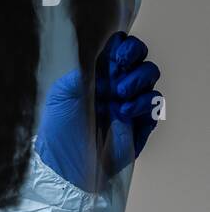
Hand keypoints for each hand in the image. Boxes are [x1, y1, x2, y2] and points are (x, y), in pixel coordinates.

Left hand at [35, 32, 161, 190]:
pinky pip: (153, 103)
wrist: (67, 165)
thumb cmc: (59, 130)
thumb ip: (81, 74)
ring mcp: (131, 102)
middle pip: (140, 58)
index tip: (117, 54)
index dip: (124, 46)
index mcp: (97, 75)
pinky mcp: (142, 121)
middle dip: (135, 58)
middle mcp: (116, 84)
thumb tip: (104, 64)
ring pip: (150, 77)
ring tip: (118, 96)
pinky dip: (141, 103)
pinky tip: (123, 113)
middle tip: (120, 68)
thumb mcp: (61, 96)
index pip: (119, 49)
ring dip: (137, 81)